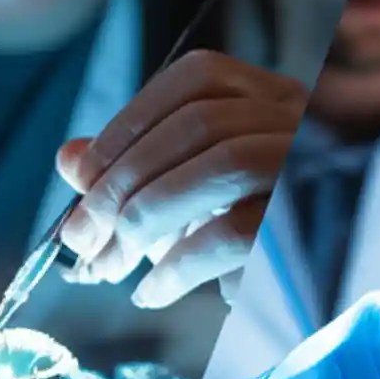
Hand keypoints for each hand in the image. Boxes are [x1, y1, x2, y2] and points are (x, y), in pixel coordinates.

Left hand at [56, 50, 304, 307]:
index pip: (197, 79)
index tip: (83, 177)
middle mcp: (300, 122)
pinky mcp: (310, 227)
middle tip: (80, 238)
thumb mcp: (181, 198)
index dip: (130, 121)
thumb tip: (68, 158)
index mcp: (272, 98)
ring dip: (145, 218)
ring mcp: (312, 169)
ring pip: (221, 165)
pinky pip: (234, 232)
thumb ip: (128, 171)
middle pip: (199, 123)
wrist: (310, 299)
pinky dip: (177, 268)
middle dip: (122, 181)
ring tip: (111, 265)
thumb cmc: (243, 240)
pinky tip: (151, 294)